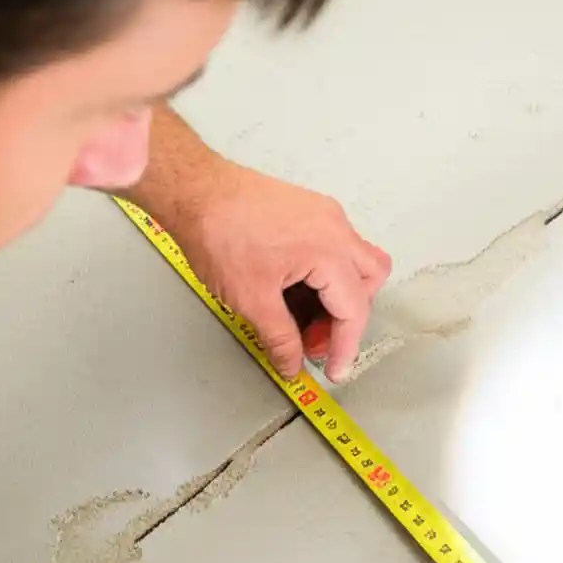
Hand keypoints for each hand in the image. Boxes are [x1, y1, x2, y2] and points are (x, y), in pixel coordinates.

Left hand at [168, 164, 391, 382]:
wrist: (194, 191)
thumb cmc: (219, 234)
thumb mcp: (251, 299)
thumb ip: (280, 337)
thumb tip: (292, 363)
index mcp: (329, 249)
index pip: (354, 308)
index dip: (345, 347)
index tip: (334, 371)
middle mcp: (335, 227)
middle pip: (368, 280)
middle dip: (347, 317)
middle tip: (314, 340)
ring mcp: (323, 214)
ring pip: (353, 262)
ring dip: (335, 296)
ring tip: (299, 318)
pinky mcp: (307, 210)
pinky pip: (332, 246)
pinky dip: (322, 275)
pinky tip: (291, 291)